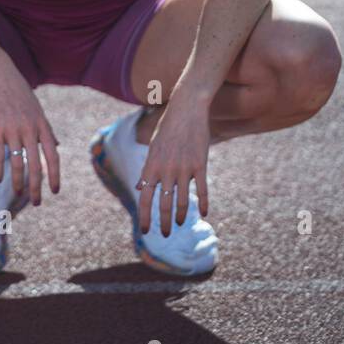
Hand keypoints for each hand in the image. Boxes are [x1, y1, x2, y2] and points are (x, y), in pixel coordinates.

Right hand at [0, 54, 60, 203]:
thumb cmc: (18, 91)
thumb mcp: (36, 108)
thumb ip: (45, 129)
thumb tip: (56, 146)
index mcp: (42, 124)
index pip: (53, 155)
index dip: (55, 175)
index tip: (55, 191)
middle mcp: (30, 128)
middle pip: (36, 164)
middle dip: (37, 187)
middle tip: (37, 202)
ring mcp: (12, 128)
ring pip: (18, 163)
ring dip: (18, 182)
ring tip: (18, 194)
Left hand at [134, 92, 210, 236]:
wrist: (187, 109)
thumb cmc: (168, 127)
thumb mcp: (153, 147)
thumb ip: (147, 170)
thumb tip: (140, 189)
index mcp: (152, 165)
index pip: (145, 198)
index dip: (145, 216)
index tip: (145, 231)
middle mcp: (166, 169)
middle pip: (164, 204)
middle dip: (163, 222)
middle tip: (164, 234)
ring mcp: (184, 167)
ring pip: (182, 200)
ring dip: (180, 216)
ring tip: (179, 224)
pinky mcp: (200, 164)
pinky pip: (202, 189)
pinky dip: (203, 203)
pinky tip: (204, 213)